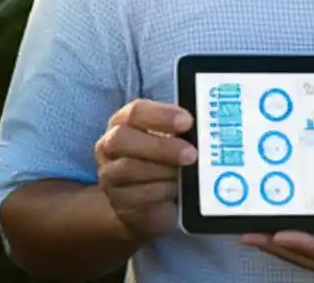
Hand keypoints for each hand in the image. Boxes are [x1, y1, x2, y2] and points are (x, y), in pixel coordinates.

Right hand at [94, 99, 196, 245]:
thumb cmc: (160, 160)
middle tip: (191, 154)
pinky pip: (139, 196)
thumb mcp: (168, 140)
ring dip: (163, 171)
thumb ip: (179, 131)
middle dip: (160, 146)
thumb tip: (203, 128)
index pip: (135, 112)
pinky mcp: (119, 202)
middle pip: (123, 139)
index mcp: (123, 122)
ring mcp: (110, 176)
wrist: (144, 201)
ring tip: (186, 174)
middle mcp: (110, 146)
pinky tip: (177, 190)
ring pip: (130, 169)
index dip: (161, 116)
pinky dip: (162, 191)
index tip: (187, 121)